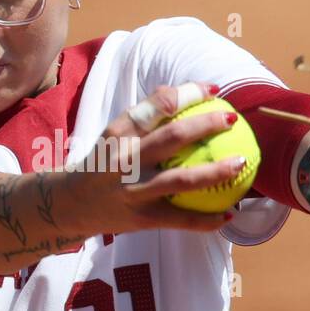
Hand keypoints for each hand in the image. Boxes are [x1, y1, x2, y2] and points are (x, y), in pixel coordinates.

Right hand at [61, 81, 246, 235]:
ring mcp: (132, 191)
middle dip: (206, 125)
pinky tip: (229, 214)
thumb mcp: (113, 136)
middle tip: (232, 118)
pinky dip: (206, 220)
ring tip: (242, 162)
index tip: (213, 90)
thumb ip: (143, 117)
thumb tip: (173, 91)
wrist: (67, 205)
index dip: (189, 93)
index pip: (157, 104)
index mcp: (118, 133)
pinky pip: (179, 219)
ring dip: (216, 171)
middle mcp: (124, 160)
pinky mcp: (140, 219)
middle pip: (172, 138)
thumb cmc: (100, 164)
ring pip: (180, 180)